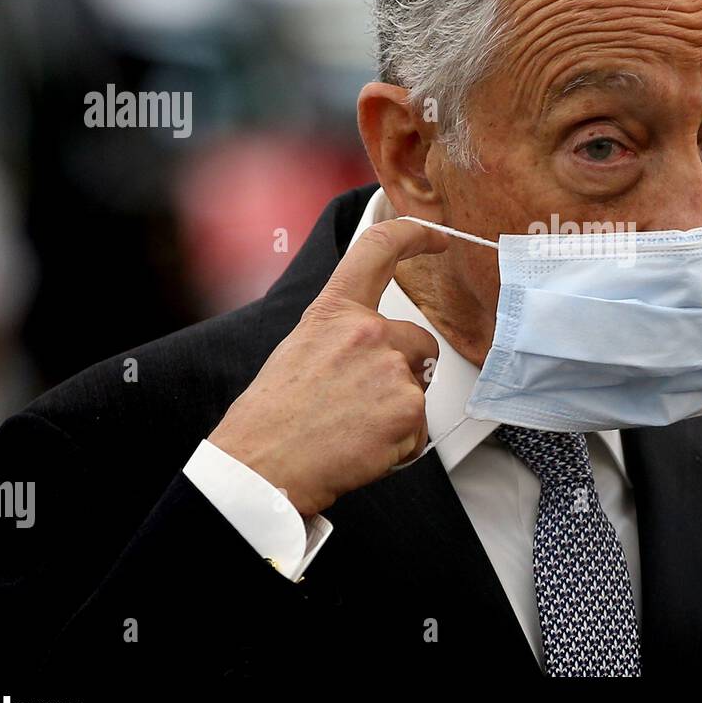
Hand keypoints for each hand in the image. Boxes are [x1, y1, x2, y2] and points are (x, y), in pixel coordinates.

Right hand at [207, 218, 448, 515]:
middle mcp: (368, 333)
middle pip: (420, 340)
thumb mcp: (300, 350)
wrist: (264, 468)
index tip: (437, 236)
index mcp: (335, 312)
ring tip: (353, 428)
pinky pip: (420, 428)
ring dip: (398, 410)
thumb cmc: (272, 418)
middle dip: (405, 369)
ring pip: (419, 387)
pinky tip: (362, 447)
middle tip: (363, 401)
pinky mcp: (408, 409)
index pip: (379, 249)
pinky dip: (398, 444)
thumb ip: (342, 336)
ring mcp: (392, 370)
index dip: (415, 235)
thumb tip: (372, 346)